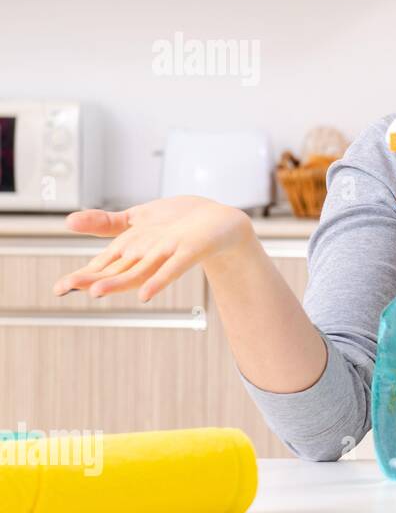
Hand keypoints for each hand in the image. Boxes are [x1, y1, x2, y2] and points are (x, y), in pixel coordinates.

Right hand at [51, 197, 254, 302]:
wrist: (219, 220)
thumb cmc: (179, 222)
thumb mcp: (138, 217)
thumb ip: (105, 223)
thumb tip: (68, 221)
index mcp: (132, 250)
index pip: (101, 265)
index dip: (81, 275)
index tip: (59, 287)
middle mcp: (147, 257)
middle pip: (115, 271)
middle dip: (91, 279)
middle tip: (65, 288)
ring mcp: (167, 256)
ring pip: (138, 273)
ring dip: (118, 283)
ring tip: (96, 292)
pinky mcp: (189, 251)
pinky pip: (173, 269)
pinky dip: (159, 280)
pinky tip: (146, 294)